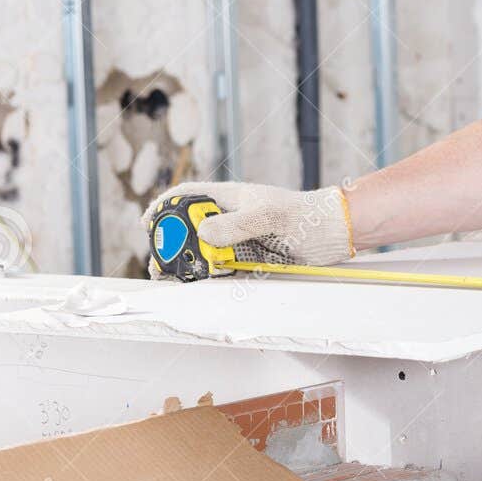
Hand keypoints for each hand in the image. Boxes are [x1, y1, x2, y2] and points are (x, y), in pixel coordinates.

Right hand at [141, 182, 354, 277]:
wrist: (334, 234)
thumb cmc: (306, 215)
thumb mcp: (268, 215)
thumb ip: (236, 224)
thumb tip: (201, 234)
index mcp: (231, 199)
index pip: (188, 196)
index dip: (164, 207)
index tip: (147, 223)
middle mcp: (232, 219)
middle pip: (190, 229)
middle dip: (171, 244)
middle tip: (160, 263)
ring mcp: (240, 240)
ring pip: (204, 252)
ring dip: (188, 264)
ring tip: (175, 277)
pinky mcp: (251, 260)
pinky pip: (223, 270)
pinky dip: (210, 277)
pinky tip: (201, 284)